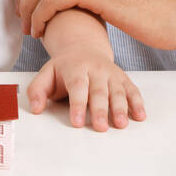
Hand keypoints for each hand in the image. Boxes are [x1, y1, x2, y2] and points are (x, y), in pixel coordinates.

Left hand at [27, 47, 145, 129]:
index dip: (78, 104)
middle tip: (100, 127)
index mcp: (75, 67)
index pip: (77, 86)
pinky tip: (140, 116)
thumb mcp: (46, 74)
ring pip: (117, 91)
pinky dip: (138, 103)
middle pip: (99, 91)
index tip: (77, 122)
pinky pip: (132, 90)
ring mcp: (111, 73)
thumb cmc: (64, 68)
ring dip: (121, 108)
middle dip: (100, 110)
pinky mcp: (123, 78)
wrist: (83, 48)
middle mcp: (95, 69)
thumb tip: (35, 109)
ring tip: (121, 125)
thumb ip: (38, 90)